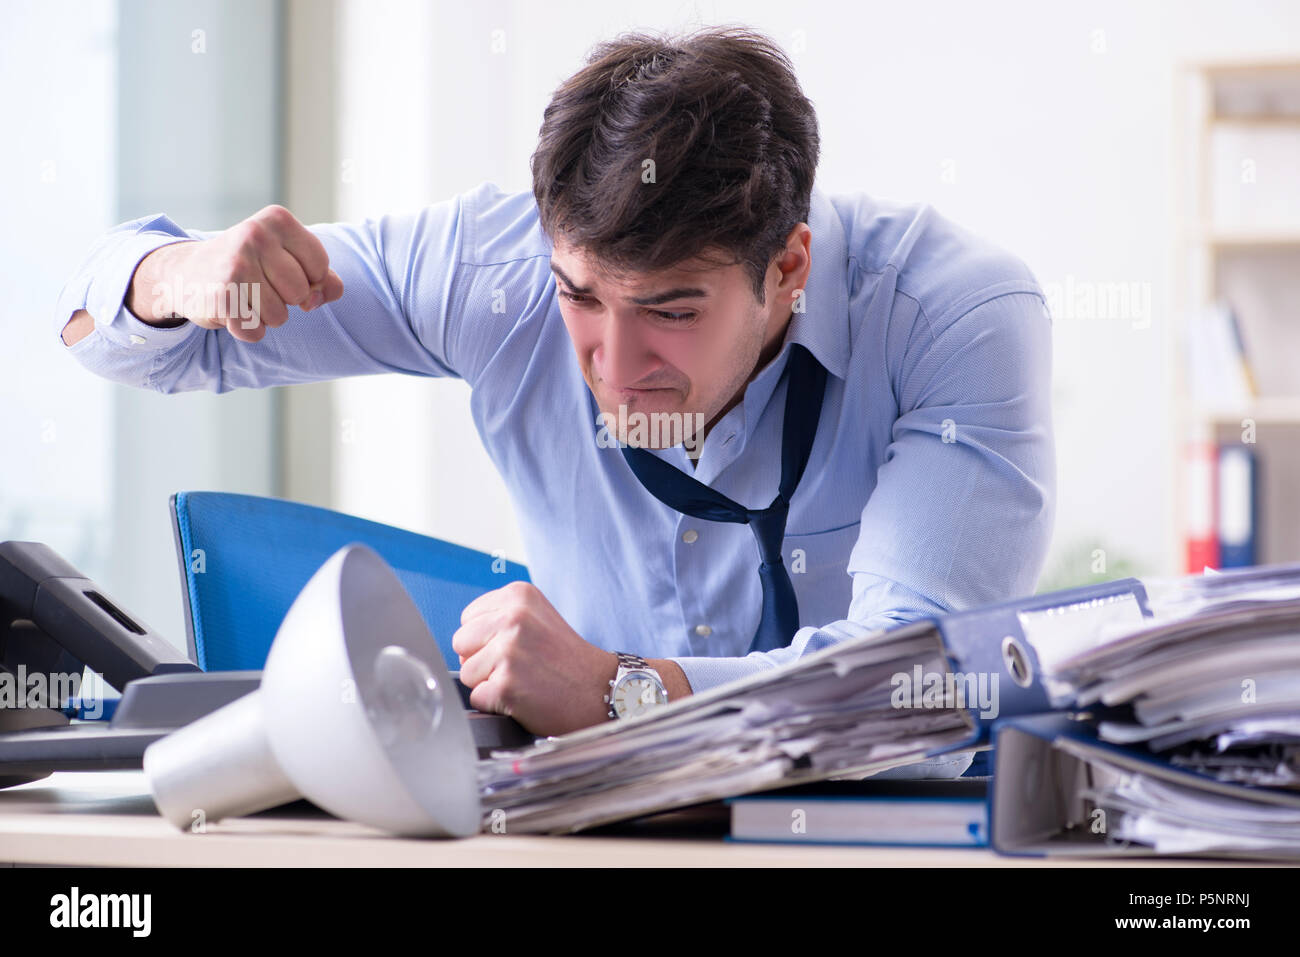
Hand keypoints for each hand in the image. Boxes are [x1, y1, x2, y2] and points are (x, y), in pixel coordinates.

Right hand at [126, 204, 343, 341]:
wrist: (185, 273)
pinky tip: (229, 308)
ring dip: (263, 316)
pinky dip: (245, 330)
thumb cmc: (248, 266)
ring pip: (280, 316)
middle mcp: (255, 235)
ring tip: (242, 295)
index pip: (319, 266)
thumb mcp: (287, 260)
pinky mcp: (221, 293)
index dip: (307, 279)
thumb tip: (325, 295)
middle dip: (284, 299)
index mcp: (277, 219)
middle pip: (301, 293)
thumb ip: (322, 277)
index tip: (280, 270)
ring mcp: (236, 263)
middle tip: (256, 283)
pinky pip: (254, 332)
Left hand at [452, 581, 617, 736]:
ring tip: (523, 680)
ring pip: (466, 672)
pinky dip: (496, 704)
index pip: (468, 618)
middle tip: (519, 665)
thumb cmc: (566, 659)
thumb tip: (461, 640)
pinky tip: (523, 697)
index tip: (517, 646)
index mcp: (518, 595)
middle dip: (482, 659)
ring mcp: (510, 651)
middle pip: (461, 643)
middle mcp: (513, 618)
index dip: (486, 638)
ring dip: (489, 682)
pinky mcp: (506, 685)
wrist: (600, 690)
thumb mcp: (537, 617)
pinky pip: (477, 698)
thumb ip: (499, 617)